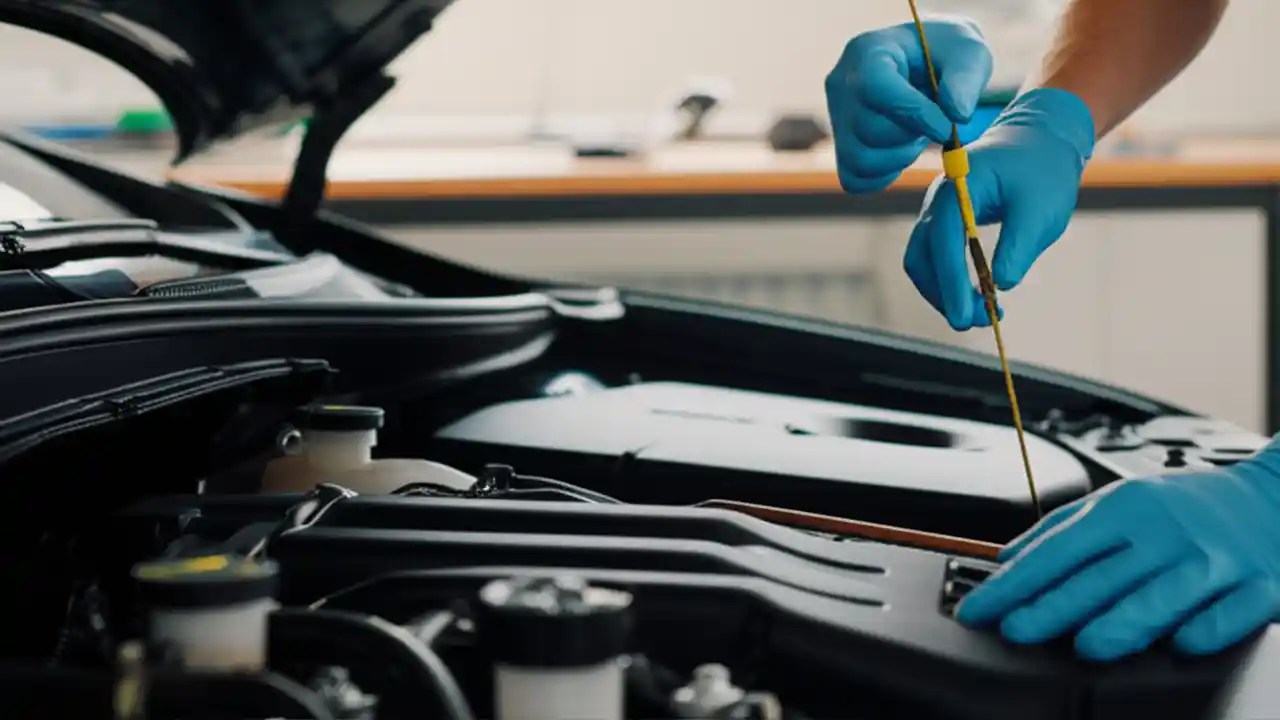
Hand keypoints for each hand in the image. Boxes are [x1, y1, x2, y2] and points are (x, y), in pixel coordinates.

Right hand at [826, 17, 992, 192]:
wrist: (929, 66)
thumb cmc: (948, 56)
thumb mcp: (968, 53)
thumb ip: (966, 80)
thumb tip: (957, 117)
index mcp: (867, 51)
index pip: (875, 88)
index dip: (913, 114)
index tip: (946, 128)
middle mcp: (841, 85)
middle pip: (868, 129)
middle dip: (911, 135)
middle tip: (935, 124)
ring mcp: (836, 119)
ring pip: (860, 159)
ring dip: (900, 157)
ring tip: (918, 136)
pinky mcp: (840, 147)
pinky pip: (855, 178)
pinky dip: (885, 175)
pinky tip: (903, 151)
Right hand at [906, 89, 1095, 329]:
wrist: (1040, 140)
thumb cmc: (1043, 171)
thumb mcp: (1040, 210)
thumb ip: (1019, 247)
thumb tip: (1000, 286)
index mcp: (957, 190)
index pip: (943, 244)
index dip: (951, 284)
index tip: (965, 317)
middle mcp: (937, 202)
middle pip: (921, 259)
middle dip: (943, 295)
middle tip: (974, 322)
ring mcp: (937, 212)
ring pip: (923, 263)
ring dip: (944, 292)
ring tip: (980, 314)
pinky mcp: (945, 223)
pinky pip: (935, 258)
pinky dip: (949, 281)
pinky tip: (977, 295)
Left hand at [955, 456, 1279, 661]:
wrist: (1274, 496)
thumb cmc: (1186, 508)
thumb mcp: (1120, 502)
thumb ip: (1060, 529)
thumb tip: (1005, 558)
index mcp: (1123, 510)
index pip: (1056, 551)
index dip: (1014, 583)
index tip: (979, 609)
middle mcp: (1165, 533)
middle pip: (1101, 577)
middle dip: (1053, 607)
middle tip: (1014, 630)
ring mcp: (1213, 561)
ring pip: (1162, 596)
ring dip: (1123, 622)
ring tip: (1086, 646)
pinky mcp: (1260, 588)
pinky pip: (1229, 615)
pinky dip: (1205, 629)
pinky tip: (1181, 644)